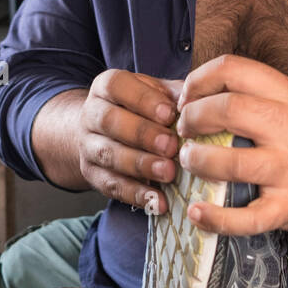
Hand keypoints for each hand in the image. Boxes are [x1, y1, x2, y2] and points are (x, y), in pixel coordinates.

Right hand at [77, 69, 183, 213]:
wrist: (102, 131)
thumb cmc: (139, 108)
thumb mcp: (155, 92)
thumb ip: (174, 93)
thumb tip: (199, 100)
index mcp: (106, 86)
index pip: (116, 86)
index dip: (142, 100)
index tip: (169, 114)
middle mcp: (91, 113)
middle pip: (109, 121)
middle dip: (142, 134)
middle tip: (171, 146)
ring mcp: (88, 145)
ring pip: (109, 155)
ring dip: (140, 165)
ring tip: (168, 173)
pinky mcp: (92, 174)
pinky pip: (111, 185)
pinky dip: (136, 195)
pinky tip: (158, 201)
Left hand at [175, 54, 287, 234]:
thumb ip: (253, 96)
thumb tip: (190, 92)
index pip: (234, 69)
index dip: (199, 81)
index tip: (186, 97)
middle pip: (229, 109)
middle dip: (193, 118)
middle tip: (183, 130)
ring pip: (232, 162)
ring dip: (197, 160)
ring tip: (188, 160)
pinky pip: (246, 217)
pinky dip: (215, 217)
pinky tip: (197, 212)